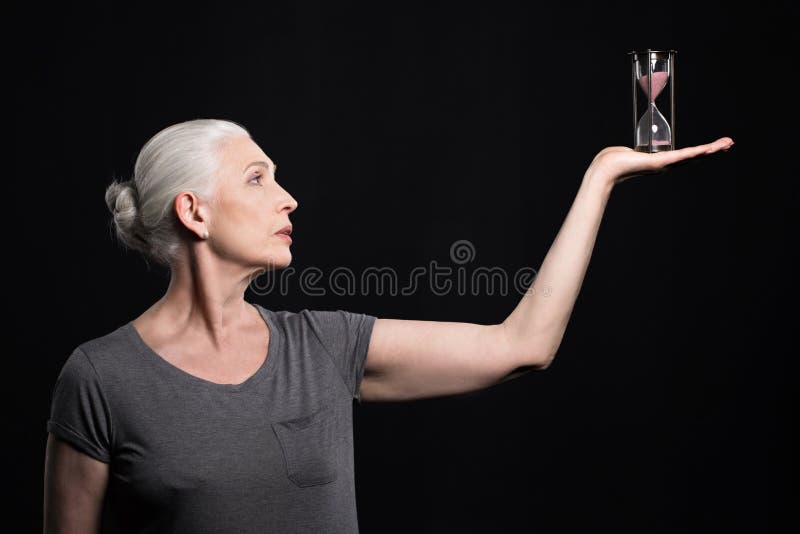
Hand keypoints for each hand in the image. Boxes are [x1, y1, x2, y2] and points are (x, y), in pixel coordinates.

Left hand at [586, 137, 734, 186]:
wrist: (607, 168)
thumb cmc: (614, 160)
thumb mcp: (631, 153)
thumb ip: (636, 151)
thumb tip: (631, 150)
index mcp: (661, 162)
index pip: (686, 156)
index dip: (701, 151)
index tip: (715, 146)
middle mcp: (666, 165)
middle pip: (695, 156)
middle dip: (713, 149)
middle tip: (730, 143)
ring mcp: (664, 164)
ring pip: (693, 155)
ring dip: (711, 149)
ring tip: (726, 144)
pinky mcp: (661, 162)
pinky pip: (682, 155)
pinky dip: (697, 151)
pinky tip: (709, 148)